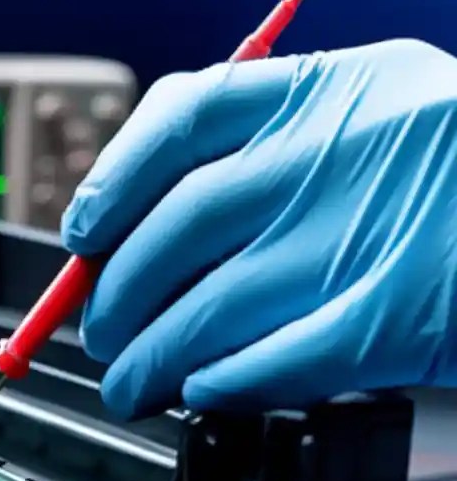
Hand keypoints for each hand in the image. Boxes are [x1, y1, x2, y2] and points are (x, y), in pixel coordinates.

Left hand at [61, 39, 456, 419]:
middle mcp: (343, 154)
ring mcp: (368, 239)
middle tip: (100, 334)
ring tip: (130, 383)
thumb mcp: (390, 109)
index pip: (182, 117)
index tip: (82, 232)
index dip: (112, 180)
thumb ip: (282, 142)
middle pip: (175, 231)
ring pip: (206, 310)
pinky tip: (202, 392)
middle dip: (114, 297)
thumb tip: (156, 220)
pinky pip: (272, 363)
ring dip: (149, 359)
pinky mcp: (398, 322)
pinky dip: (220, 383)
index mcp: (337, 88)